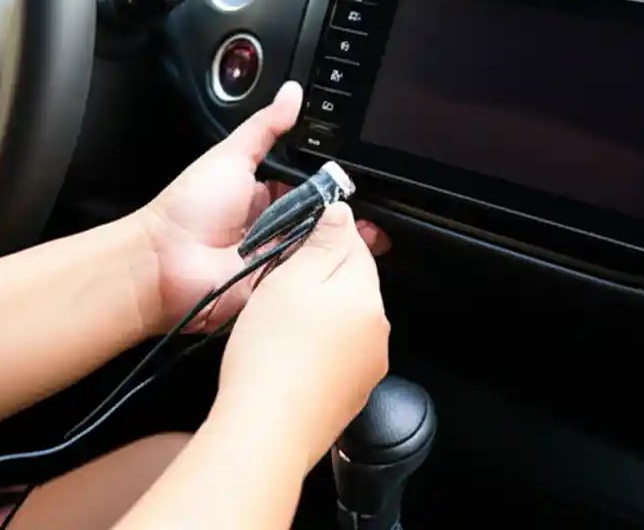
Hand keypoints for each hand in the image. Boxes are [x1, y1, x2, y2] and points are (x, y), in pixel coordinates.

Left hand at [133, 81, 389, 332]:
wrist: (166, 263)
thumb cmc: (188, 208)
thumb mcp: (231, 156)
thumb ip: (265, 127)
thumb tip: (292, 93)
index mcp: (270, 192)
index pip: (317, 184)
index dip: (339, 180)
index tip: (365, 172)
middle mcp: (280, 225)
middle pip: (327, 216)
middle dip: (348, 211)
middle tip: (373, 201)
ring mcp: (282, 256)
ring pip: (327, 245)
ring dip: (343, 237)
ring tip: (369, 225)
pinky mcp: (283, 283)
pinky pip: (315, 274)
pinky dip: (327, 265)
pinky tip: (344, 252)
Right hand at [212, 202, 388, 464]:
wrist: (266, 429)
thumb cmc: (274, 355)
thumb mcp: (293, 278)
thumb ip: (323, 242)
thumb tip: (342, 213)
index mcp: (367, 297)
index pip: (356, 248)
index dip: (322, 240)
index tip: (295, 247)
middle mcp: (377, 333)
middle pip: (350, 288)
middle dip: (317, 283)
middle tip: (276, 291)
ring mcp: (365, 368)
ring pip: (342, 324)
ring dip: (315, 319)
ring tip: (275, 328)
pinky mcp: (348, 396)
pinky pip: (333, 359)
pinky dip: (312, 353)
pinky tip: (283, 359)